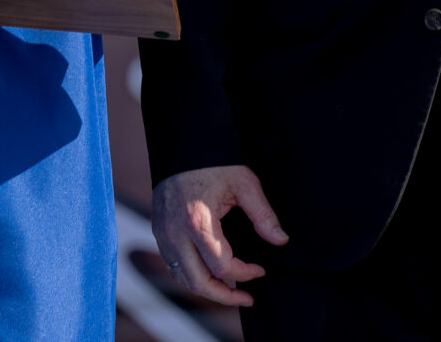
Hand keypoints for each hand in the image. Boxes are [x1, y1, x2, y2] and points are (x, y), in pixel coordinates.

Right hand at [153, 165, 288, 306]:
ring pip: (183, 278)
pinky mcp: (159, 232)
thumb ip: (263, 215)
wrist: (182, 143)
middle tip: (246, 298)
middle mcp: (176, 233)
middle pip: (198, 282)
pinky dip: (191, 276)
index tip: (260, 270)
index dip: (245, 273)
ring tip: (230, 292)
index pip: (222, 266)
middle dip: (224, 296)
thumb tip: (280, 239)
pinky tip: (210, 276)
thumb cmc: (214, 161)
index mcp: (198, 221)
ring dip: (207, 289)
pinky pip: (173, 266)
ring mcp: (164, 235)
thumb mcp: (244, 183)